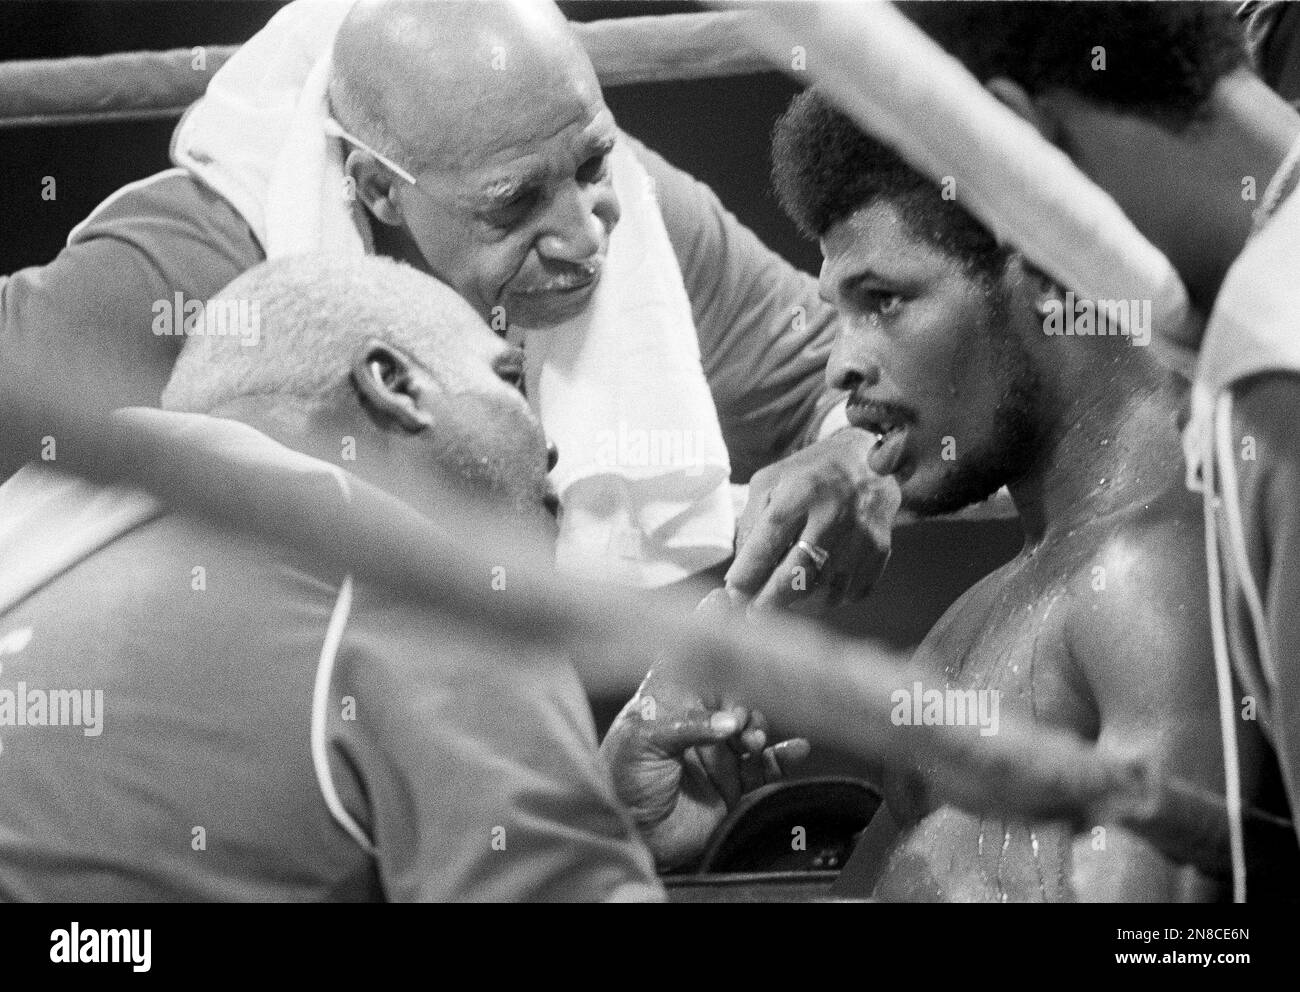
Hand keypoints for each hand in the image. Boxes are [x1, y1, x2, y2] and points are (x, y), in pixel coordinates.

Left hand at [601, 665, 809, 870]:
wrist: (630, 836)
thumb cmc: (620, 781)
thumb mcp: (644, 742)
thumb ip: (688, 726)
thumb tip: (730, 721)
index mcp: (670, 703)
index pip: (700, 669)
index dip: (722, 662)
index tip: (742, 658)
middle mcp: (696, 724)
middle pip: (735, 700)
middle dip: (745, 705)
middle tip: (742, 721)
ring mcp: (716, 753)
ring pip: (752, 730)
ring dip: (760, 730)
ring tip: (752, 743)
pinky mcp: (731, 783)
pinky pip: (765, 766)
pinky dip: (783, 757)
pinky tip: (796, 749)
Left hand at [726, 428, 900, 613]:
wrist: (869, 460)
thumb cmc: (809, 473)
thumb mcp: (770, 482)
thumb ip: (751, 523)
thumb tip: (741, 575)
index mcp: (802, 491)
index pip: (769, 540)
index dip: (749, 572)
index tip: (733, 593)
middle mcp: (835, 514)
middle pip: (799, 574)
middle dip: (770, 601)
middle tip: (751, 614)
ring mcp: (861, 535)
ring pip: (824, 591)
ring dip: (797, 605)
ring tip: (780, 603)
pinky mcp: (879, 551)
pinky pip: (849, 593)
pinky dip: (826, 601)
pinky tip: (811, 594)